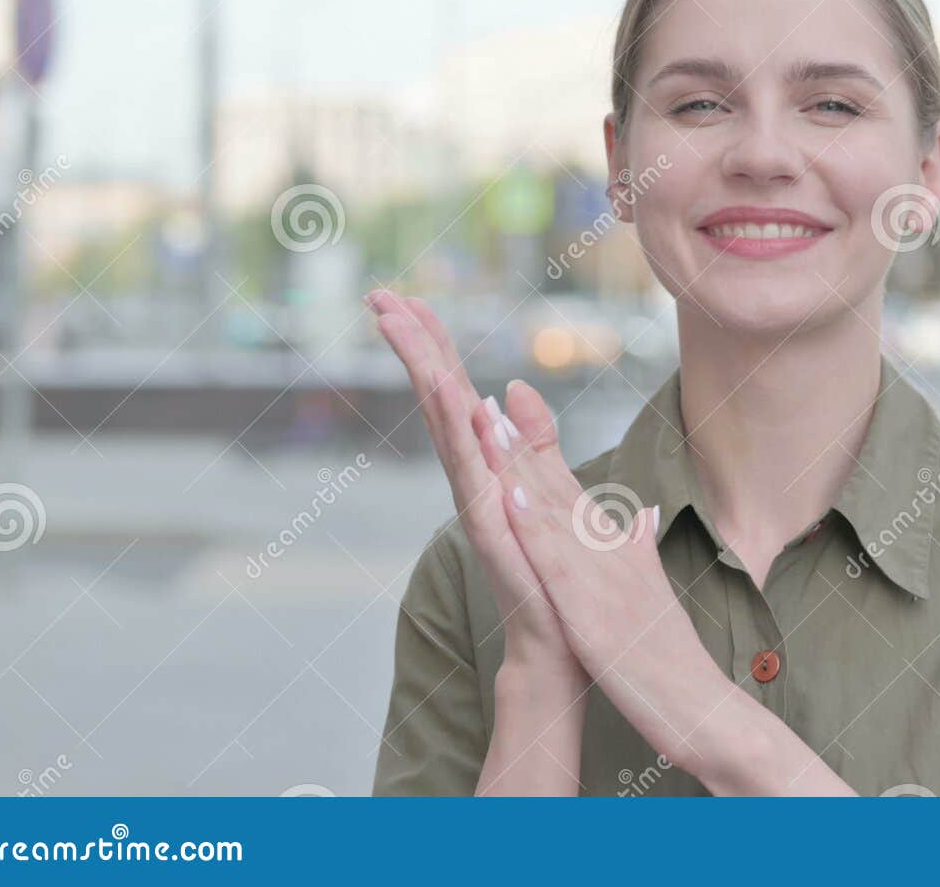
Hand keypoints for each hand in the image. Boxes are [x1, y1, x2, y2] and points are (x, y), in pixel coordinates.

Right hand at [365, 289, 577, 671]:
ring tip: (394, 323)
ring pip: (445, 422)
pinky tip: (448, 390)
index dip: (436, 345)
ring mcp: (476, 499)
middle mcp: (473, 477)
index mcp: (489, 464)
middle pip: (439, 397)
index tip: (410, 299)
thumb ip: (537, 441)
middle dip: (412, 343)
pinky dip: (459, 430)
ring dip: (422, 371)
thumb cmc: (555, 578)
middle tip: (379, 294)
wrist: (560, 645)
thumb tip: (514, 392)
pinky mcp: (490, 525)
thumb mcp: (551, 488)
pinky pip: (471, 468)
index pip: (459, 392)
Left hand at [483, 379, 738, 769]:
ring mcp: (603, 581)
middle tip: (500, 388)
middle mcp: (611, 555)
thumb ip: (643, 550)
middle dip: (526, 439)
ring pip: (555, 514)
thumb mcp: (653, 592)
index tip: (517, 396)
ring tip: (492, 423)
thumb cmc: (672, 656)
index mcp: (618, 551)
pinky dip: (533, 527)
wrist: (702, 707)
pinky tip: (509, 495)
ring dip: (522, 465)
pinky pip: (557, 565)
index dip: (541, 443)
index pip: (572, 486)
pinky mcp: (594, 615)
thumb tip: (644, 512)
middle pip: (561, 488)